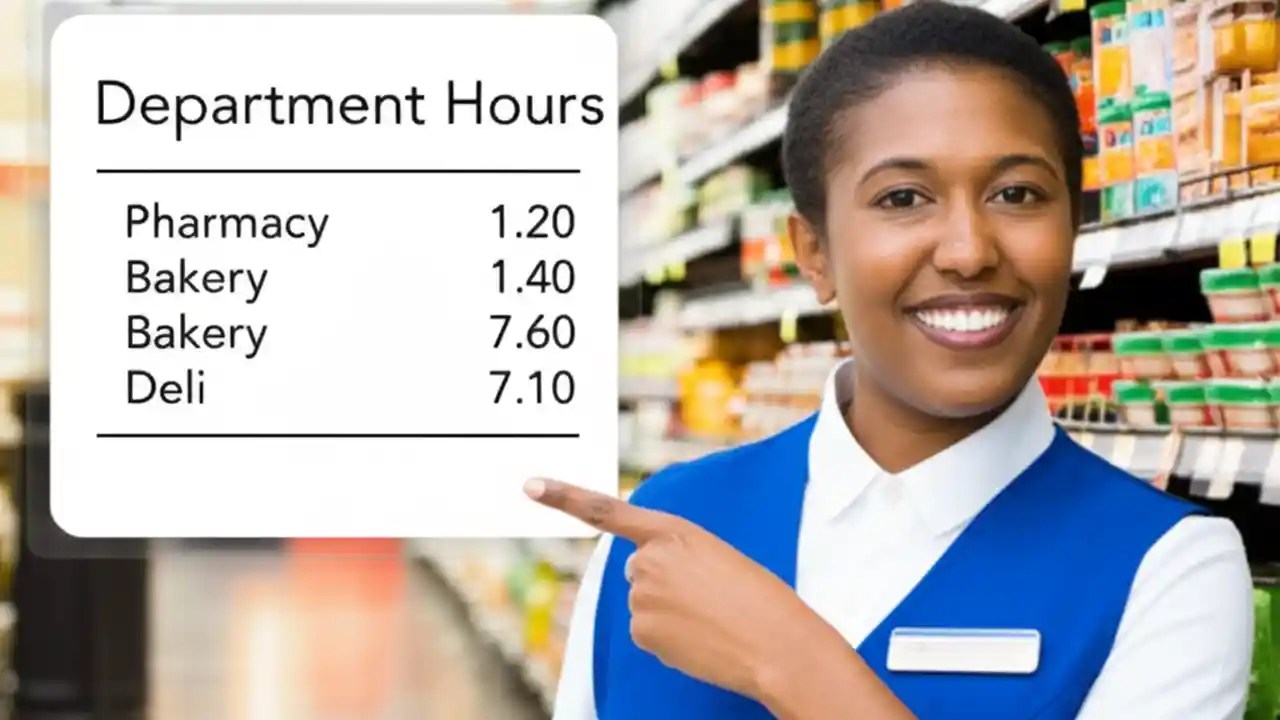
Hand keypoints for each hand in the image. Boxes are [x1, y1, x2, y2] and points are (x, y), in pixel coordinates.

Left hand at [522, 477, 829, 699]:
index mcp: (672, 530)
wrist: (777, 644)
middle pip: (638, 569)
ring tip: (710, 618)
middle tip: (707, 596)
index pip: (606, 510)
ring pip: (643, 603)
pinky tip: (700, 639)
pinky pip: (648, 633)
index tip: (529, 485)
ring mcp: (640, 596)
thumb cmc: (759, 598)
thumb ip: (675, 557)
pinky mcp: (641, 632)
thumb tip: (641, 584)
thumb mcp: (717, 558)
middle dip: (663, 582)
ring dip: (670, 612)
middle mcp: (647, 559)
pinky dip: (670, 638)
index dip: (564, 496)